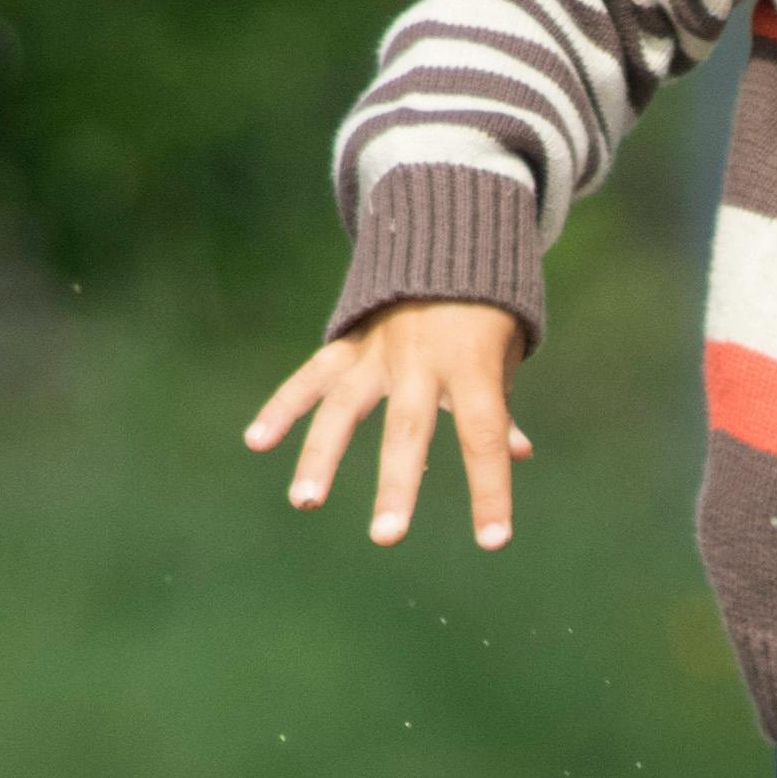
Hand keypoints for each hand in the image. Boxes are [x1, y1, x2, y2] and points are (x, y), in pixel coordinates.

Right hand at [245, 301, 532, 549]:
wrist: (441, 236)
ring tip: (305, 503)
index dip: (491, 490)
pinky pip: (310, 377)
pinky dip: (281, 406)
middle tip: (386, 537)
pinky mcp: (346, 343)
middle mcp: (420, 360)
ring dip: (322, 456)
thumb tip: (520, 453)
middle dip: (396, 485)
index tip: (494, 541)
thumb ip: (500, 408)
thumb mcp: (502, 356)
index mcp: (472, 366)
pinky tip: (256, 442)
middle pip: (408, 430)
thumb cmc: (483, 313)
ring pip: (345, 407)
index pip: (485, 436)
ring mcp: (377, 351)